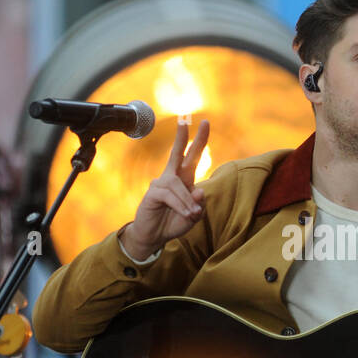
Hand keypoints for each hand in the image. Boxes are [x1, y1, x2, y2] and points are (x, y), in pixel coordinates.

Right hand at [122, 117, 209, 259]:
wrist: (154, 237)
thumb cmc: (173, 224)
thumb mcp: (193, 216)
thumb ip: (199, 205)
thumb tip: (200, 190)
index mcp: (184, 180)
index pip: (192, 157)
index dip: (199, 141)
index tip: (205, 123)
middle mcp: (172, 178)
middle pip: (178, 154)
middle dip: (184, 137)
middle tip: (190, 120)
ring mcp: (161, 184)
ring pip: (179, 186)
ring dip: (187, 201)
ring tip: (191, 214)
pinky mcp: (153, 193)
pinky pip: (170, 196)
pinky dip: (180, 205)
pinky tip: (185, 214)